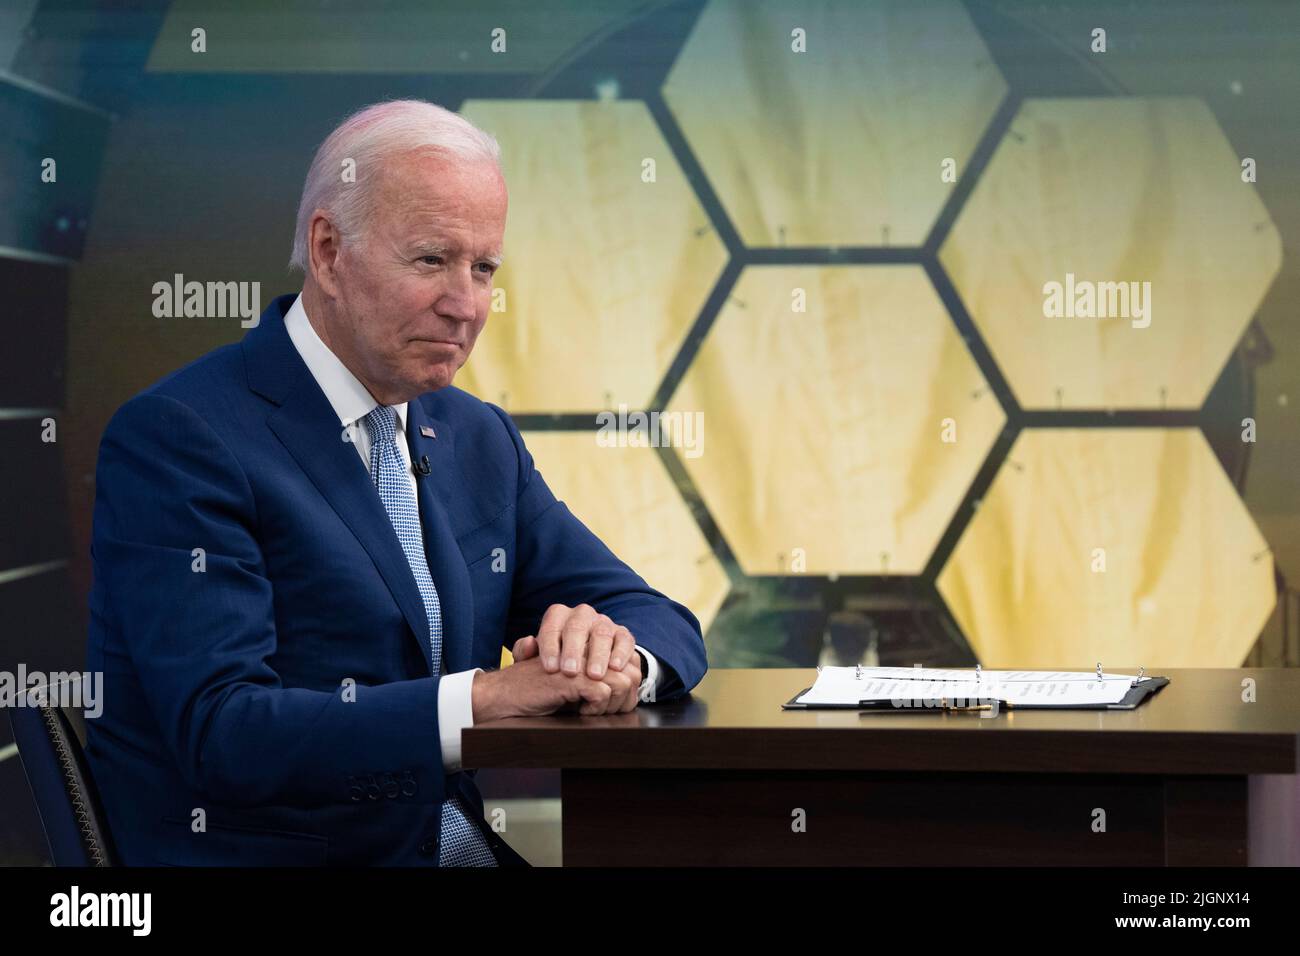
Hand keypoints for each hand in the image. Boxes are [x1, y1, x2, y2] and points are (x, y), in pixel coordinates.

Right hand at [471, 652, 641, 720]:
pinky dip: (596, 709)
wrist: (504, 696)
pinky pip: (603, 693)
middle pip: (632, 673)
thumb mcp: (577, 683)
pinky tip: (580, 711)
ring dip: (611, 705)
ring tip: (591, 711)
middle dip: (624, 700)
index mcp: (592, 644)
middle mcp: (589, 644)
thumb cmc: (540, 692)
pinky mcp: (570, 675)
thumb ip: (603, 678)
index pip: (633, 664)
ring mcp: (581, 658)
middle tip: (603, 711)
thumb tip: (632, 684)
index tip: (612, 706)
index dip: (629, 691)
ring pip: (622, 682)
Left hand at [512, 603, 638, 680]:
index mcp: (559, 615)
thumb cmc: (556, 660)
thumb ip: (525, 652)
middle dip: (574, 650)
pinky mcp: (623, 634)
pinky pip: (624, 640)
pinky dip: (621, 653)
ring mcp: (604, 623)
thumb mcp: (536, 657)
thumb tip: (529, 643)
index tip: (550, 668)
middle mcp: (582, 614)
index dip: (550, 647)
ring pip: (602, 632)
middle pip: (577, 626)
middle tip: (570, 672)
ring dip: (598, 655)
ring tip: (594, 675)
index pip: (552, 626)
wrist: (584, 662)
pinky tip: (615, 668)